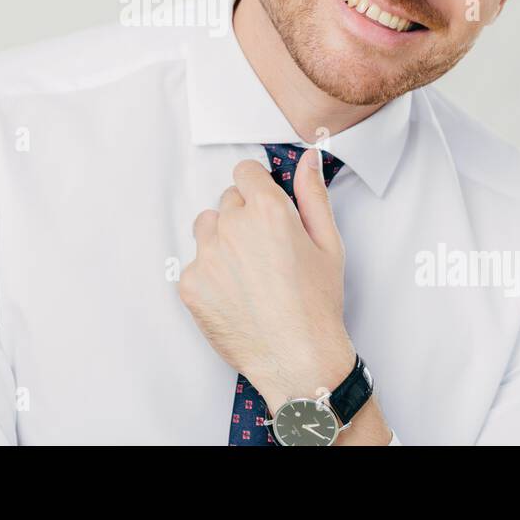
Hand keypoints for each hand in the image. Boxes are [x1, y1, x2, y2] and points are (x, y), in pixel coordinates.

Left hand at [178, 147, 355, 412]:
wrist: (298, 359)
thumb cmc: (317, 304)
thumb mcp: (328, 243)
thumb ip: (313, 194)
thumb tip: (308, 160)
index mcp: (268, 210)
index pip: (245, 172)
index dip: (258, 189)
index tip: (264, 208)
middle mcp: (232, 227)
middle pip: (227, 201)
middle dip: (243, 217)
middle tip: (265, 252)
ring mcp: (207, 256)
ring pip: (207, 228)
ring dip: (221, 241)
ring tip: (248, 274)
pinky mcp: (190, 284)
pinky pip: (195, 264)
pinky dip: (210, 276)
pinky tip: (235, 296)